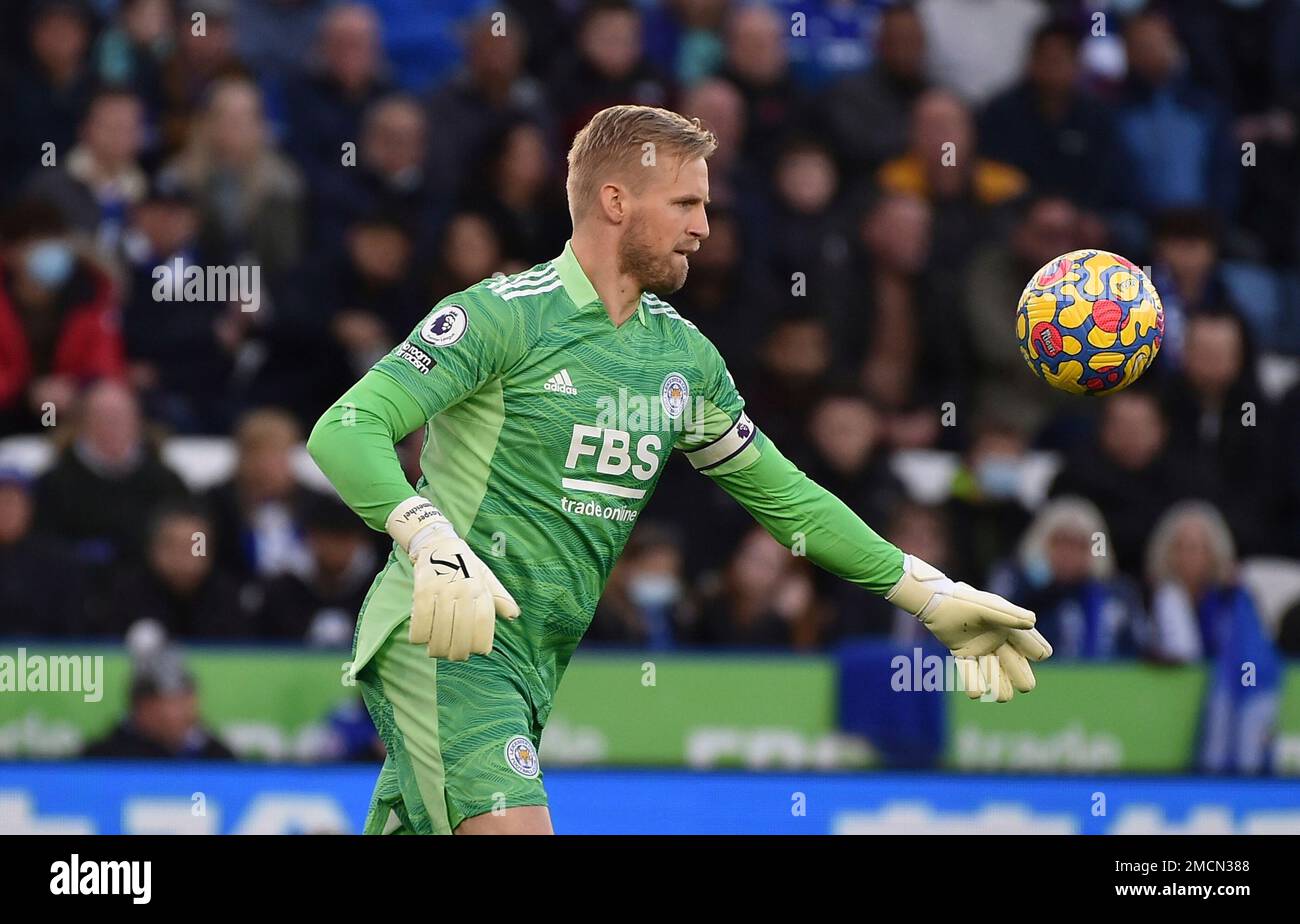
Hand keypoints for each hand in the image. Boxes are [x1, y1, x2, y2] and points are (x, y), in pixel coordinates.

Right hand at [387, 496, 519, 659]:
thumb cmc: (466, 565)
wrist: (437, 544)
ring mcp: (442, 590)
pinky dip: (419, 635)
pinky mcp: (422, 589)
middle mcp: (463, 590)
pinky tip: (420, 639)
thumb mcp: (486, 577)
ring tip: (437, 652)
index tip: (479, 652)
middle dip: (458, 651)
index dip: (481, 641)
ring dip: (437, 647)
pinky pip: (420, 620)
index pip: (483, 622)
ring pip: (440, 629)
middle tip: (454, 656)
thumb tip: (515, 616)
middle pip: (461, 631)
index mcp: (480, 589)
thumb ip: (499, 597)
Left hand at [886, 554, 1052, 701]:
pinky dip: (973, 684)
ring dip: (999, 687)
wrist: (937, 602)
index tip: (1038, 655)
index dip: (1036, 651)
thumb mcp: (989, 608)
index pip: (1033, 646)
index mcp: (1009, 628)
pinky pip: (970, 672)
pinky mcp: (963, 654)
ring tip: (1003, 697)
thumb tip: (1033, 622)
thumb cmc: (965, 601)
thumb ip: (1009, 615)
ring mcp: (981, 649)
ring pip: (995, 674)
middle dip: (1021, 676)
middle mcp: (998, 640)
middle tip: (1025, 686)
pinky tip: (976, 693)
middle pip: (1017, 666)